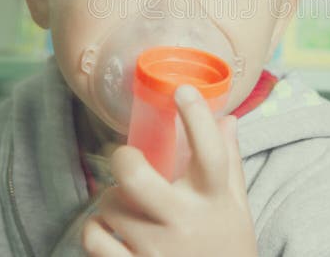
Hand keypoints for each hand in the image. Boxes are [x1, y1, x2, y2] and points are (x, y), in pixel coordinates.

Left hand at [81, 85, 257, 256]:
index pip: (210, 153)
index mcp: (214, 200)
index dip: (197, 117)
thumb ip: (230, 161)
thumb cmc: (226, 245)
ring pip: (110, 206)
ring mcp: (157, 251)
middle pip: (137, 178)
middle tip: (124, 157)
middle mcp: (186, 224)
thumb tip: (228, 117)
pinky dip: (94, 229)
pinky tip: (108, 229)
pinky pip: (94, 239)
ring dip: (111, 199)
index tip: (182, 90)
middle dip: (122, 158)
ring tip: (124, 204)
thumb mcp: (235, 205)